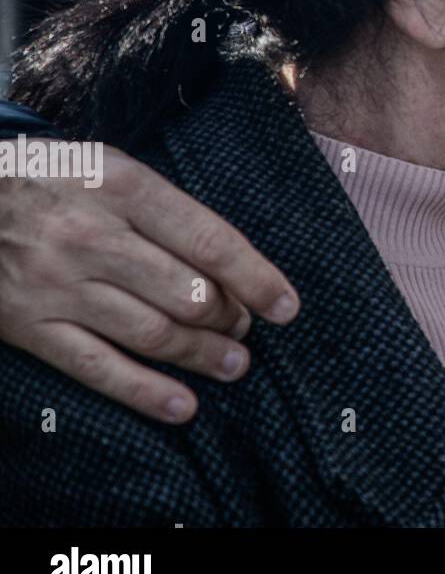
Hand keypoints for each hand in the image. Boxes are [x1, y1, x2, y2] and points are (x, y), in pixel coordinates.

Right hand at [0, 142, 298, 422]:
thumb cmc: (54, 179)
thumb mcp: (112, 168)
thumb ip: (167, 209)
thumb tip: (227, 260)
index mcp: (124, 187)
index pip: (209, 239)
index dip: (255, 277)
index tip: (286, 305)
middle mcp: (92, 236)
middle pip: (186, 292)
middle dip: (230, 318)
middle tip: (247, 328)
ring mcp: (58, 284)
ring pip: (150, 333)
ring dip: (202, 355)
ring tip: (234, 363)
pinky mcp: (28, 325)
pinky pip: (96, 367)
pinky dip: (145, 392)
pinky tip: (182, 405)